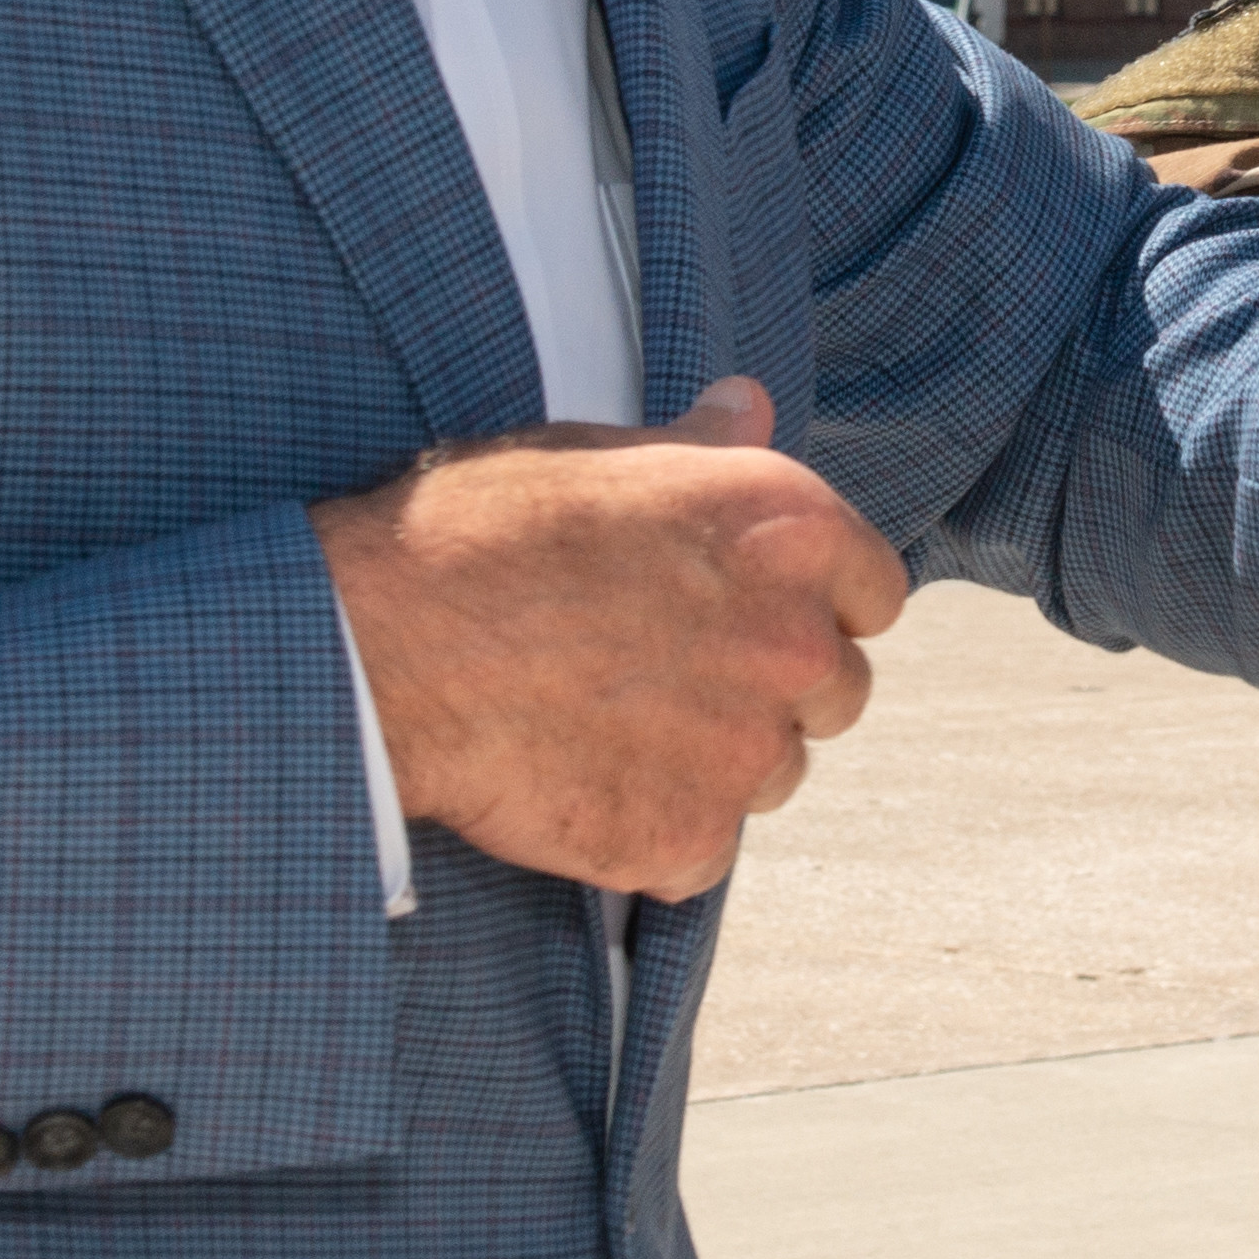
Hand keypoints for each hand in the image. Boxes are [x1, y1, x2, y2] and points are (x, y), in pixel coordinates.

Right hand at [310, 377, 905, 900]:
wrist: (383, 645)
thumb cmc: (480, 533)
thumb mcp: (600, 456)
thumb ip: (701, 448)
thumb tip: (751, 406)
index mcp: (793, 533)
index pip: (875, 594)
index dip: (817, 607)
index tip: (756, 614)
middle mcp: (794, 643)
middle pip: (836, 693)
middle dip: (772, 690)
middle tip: (669, 675)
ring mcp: (745, 753)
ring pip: (772, 774)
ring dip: (715, 762)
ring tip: (611, 725)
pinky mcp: (687, 840)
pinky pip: (702, 852)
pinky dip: (654, 832)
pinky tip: (581, 783)